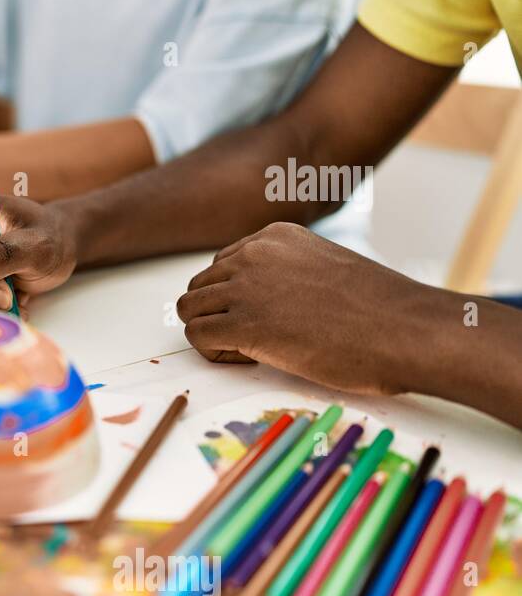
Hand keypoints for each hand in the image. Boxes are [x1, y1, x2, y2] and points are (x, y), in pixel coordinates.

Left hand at [177, 222, 434, 395]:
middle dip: (219, 315)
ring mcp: (246, 287)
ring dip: (213, 333)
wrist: (405, 330)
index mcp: (275, 236)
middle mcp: (254, 254)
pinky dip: (215, 353)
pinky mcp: (244, 324)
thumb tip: (267, 298)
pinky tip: (252, 358)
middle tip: (256, 338)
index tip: (268, 315)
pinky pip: (197, 336)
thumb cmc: (378, 310)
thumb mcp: (325, 267)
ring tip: (253, 349)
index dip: (235, 297)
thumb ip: (288, 272)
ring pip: (190, 309)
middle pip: (200, 286)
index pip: (222, 264)